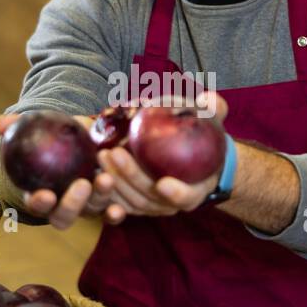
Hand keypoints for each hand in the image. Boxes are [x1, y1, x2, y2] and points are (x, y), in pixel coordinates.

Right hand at [0, 112, 117, 230]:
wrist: (82, 137)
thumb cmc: (54, 135)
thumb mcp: (39, 127)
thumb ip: (18, 126)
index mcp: (41, 194)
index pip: (37, 204)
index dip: (39, 203)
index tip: (45, 194)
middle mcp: (63, 206)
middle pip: (63, 216)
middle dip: (71, 205)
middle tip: (81, 184)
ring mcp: (86, 207)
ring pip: (90, 211)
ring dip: (98, 198)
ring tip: (105, 178)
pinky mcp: (106, 205)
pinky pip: (110, 214)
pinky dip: (114, 214)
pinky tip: (120, 207)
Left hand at [97, 90, 228, 220]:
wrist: (191, 155)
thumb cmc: (201, 138)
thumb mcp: (211, 122)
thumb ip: (213, 111)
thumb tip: (208, 100)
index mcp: (196, 189)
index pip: (188, 196)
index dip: (177, 194)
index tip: (163, 184)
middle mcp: (172, 203)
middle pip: (150, 199)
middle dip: (131, 178)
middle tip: (114, 153)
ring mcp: (152, 206)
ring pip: (130, 203)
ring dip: (114, 183)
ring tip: (101, 155)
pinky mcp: (134, 203)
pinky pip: (118, 202)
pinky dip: (105, 190)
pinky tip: (94, 169)